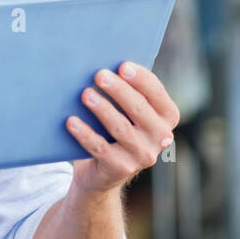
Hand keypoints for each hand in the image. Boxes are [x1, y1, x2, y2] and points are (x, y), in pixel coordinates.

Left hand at [65, 61, 179, 194]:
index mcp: (168, 117)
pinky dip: (85, 133)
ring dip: (102, 109)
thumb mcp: (128, 113)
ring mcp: (142, 155)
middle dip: (119, 90)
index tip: (122, 65)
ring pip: (120, 128)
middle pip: (139, 109)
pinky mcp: (121, 168)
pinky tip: (71, 121)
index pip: (156, 93)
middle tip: (99, 75)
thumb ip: (128, 92)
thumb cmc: (115, 130)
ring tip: (85, 94)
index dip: (140, 79)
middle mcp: (161, 137)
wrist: (102, 173)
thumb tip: (107, 66)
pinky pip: (100, 148)